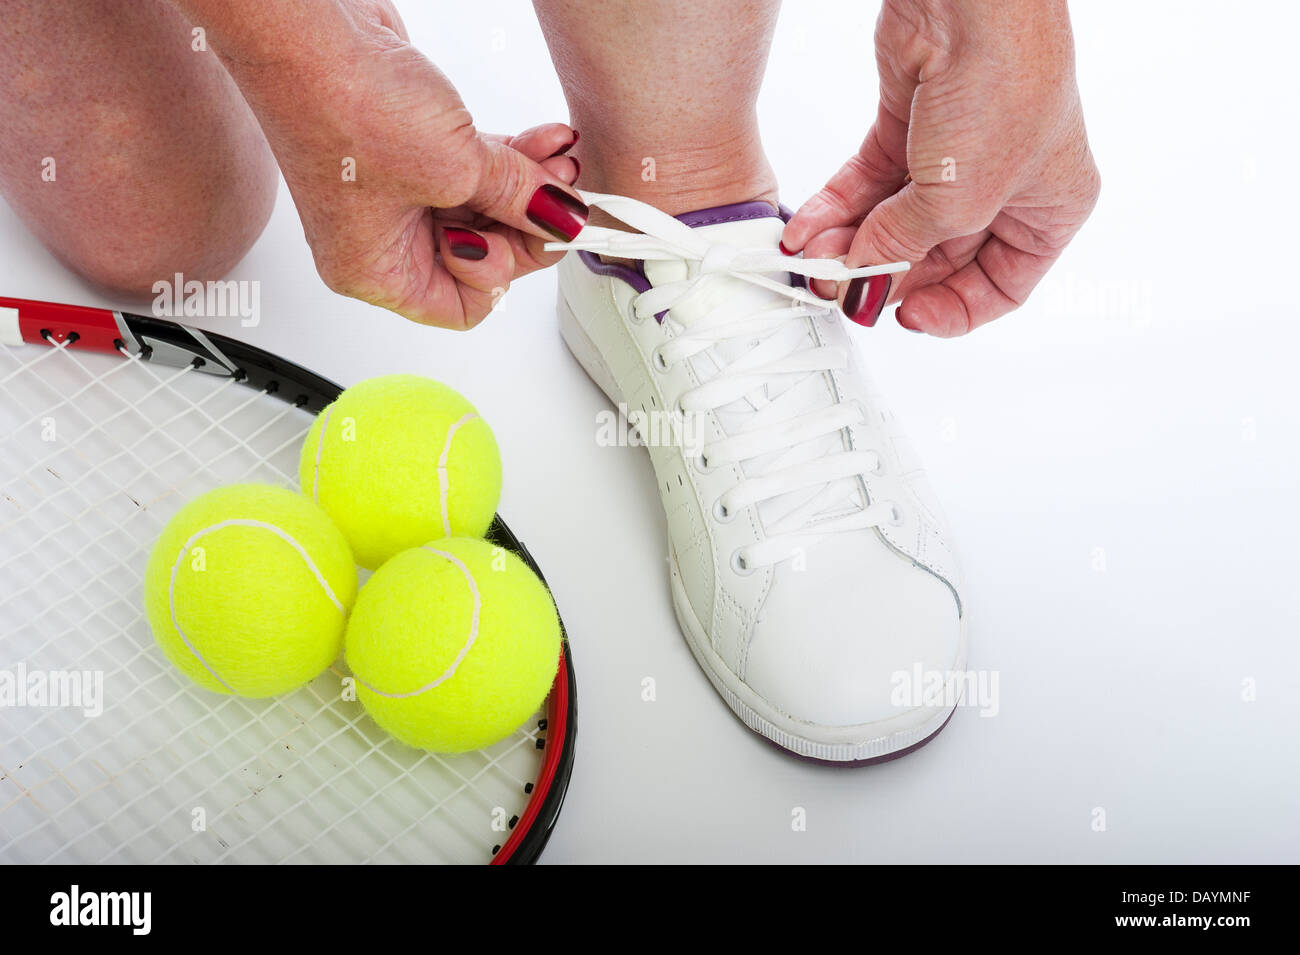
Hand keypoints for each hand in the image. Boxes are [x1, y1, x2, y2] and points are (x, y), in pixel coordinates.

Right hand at [202, 0, 585, 328]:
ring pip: (481, 207)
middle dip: (526, 222)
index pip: (462, 306)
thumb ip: (520, 199)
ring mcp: (393, 193)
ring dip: (527, 185)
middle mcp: (379, 239)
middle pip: (479, 254)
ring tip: (563, 162)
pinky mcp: (407, 150)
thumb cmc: (343, 102)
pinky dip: (509, 158)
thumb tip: (562, 218)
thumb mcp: (457, 168)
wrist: (306, 27)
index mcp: (374, 271)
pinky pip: (472, 170)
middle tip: (565, 197)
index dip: (506, 273)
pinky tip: (545, 143)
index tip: (541, 234)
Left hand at [781, 0, 1099, 335]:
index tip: (905, 317)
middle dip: (883, 273)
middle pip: (935, 255)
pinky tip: (807, 230)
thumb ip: (904, 247)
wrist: (973, 3)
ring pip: (894, 219)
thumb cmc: (1002, 89)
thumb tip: (863, 276)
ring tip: (812, 260)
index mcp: (1050, 208)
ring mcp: (956, 154)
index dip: (951, 310)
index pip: (1000, 286)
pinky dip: (836, 207)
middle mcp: (1006, 183)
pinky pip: (868, 183)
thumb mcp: (955, 203)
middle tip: (839, 288)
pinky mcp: (910, 125)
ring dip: (848, 243)